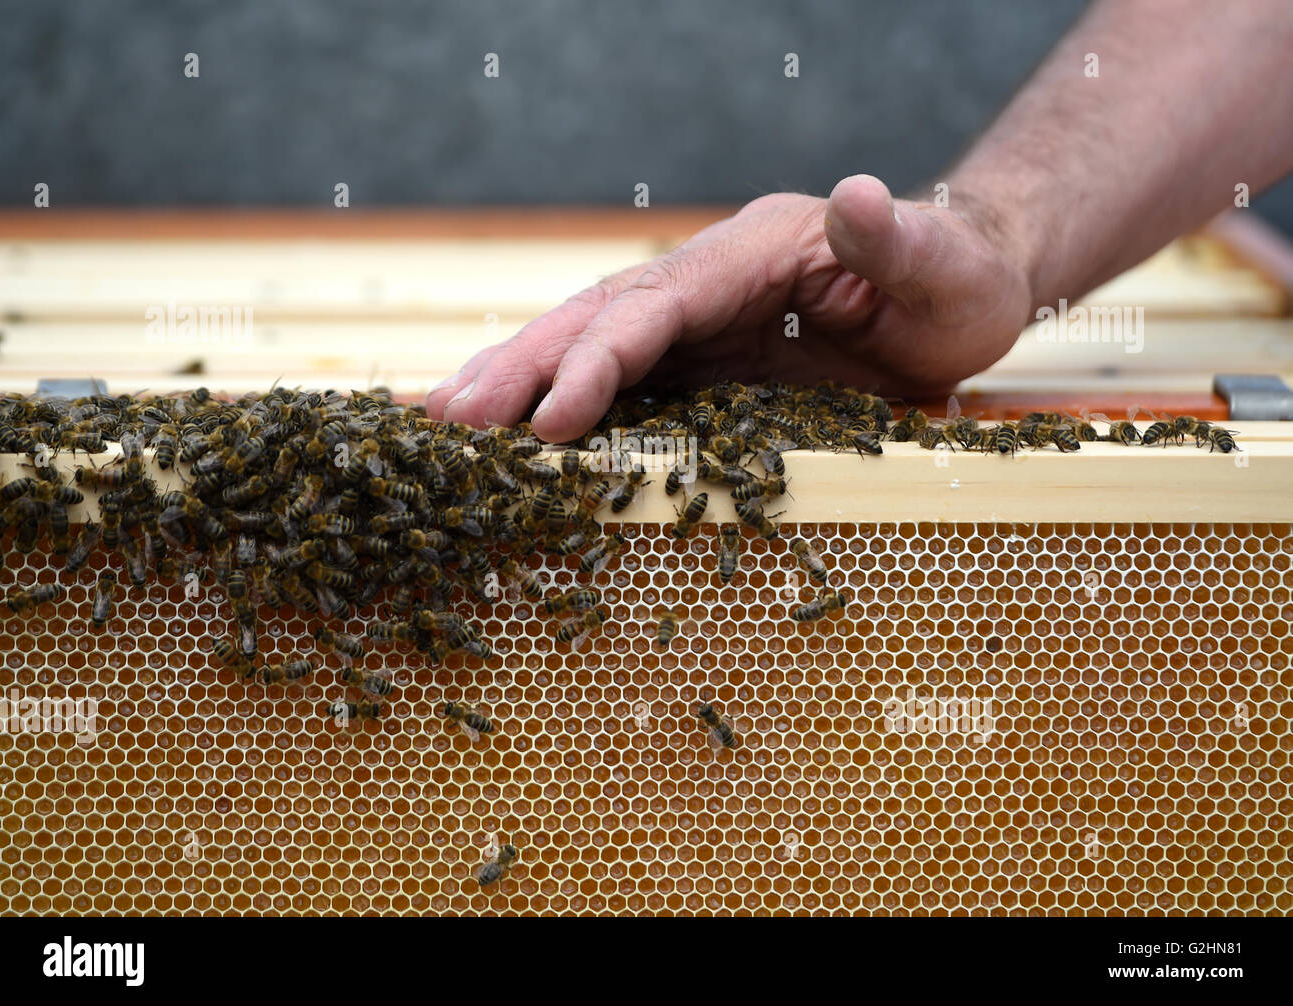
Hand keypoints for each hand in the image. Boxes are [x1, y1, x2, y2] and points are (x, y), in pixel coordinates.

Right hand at [426, 174, 1033, 441]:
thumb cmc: (958, 286)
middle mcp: (710, 281)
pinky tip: (514, 438)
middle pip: (597, 318)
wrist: (957, 292)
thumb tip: (856, 194)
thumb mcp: (946, 270)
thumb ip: (900, 242)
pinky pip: (619, 381)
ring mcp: (699, 320)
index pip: (657, 308)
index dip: (597, 359)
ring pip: (589, 345)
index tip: (549, 417)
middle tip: (445, 420)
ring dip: (518, 383)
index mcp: (754, 254)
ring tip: (444, 425)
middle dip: (521, 368)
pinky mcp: (700, 358)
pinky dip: (558, 405)